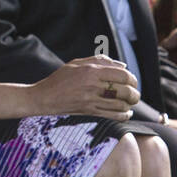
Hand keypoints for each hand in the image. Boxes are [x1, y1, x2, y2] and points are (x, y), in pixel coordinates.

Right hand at [24, 56, 139, 118]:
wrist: (43, 98)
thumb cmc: (59, 79)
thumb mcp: (76, 63)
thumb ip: (100, 61)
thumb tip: (123, 66)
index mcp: (91, 71)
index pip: (122, 75)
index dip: (132, 79)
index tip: (132, 82)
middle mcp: (92, 85)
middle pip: (125, 90)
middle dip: (134, 94)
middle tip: (134, 95)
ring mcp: (91, 100)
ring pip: (121, 105)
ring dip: (129, 105)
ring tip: (130, 104)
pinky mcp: (88, 112)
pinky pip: (112, 116)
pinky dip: (123, 116)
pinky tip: (125, 113)